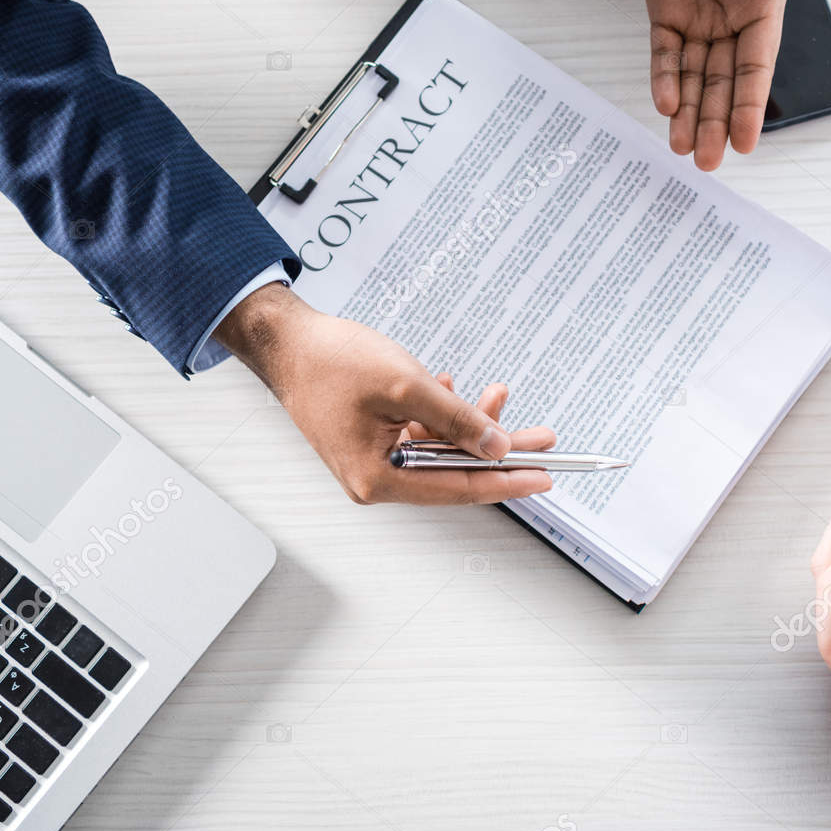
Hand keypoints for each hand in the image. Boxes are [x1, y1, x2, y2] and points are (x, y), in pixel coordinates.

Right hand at [216, 284, 555, 504]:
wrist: (288, 341)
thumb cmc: (330, 362)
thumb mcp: (406, 385)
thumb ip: (456, 418)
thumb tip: (495, 445)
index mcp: (377, 479)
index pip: (457, 489)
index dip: (505, 481)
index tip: (543, 475)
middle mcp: (375, 478)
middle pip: (453, 471)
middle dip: (498, 450)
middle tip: (542, 441)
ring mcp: (374, 458)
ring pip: (441, 449)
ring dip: (471, 423)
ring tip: (500, 395)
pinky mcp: (372, 438)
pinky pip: (421, 433)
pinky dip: (443, 413)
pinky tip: (455, 388)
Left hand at [626, 0, 830, 169]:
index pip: (757, 62)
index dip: (749, 102)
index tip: (744, 142)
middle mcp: (732, 14)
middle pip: (723, 79)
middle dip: (715, 120)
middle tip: (707, 161)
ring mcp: (698, 13)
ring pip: (693, 74)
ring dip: (689, 112)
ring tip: (682, 149)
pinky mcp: (665, 7)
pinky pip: (663, 51)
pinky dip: (663, 77)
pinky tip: (664, 105)